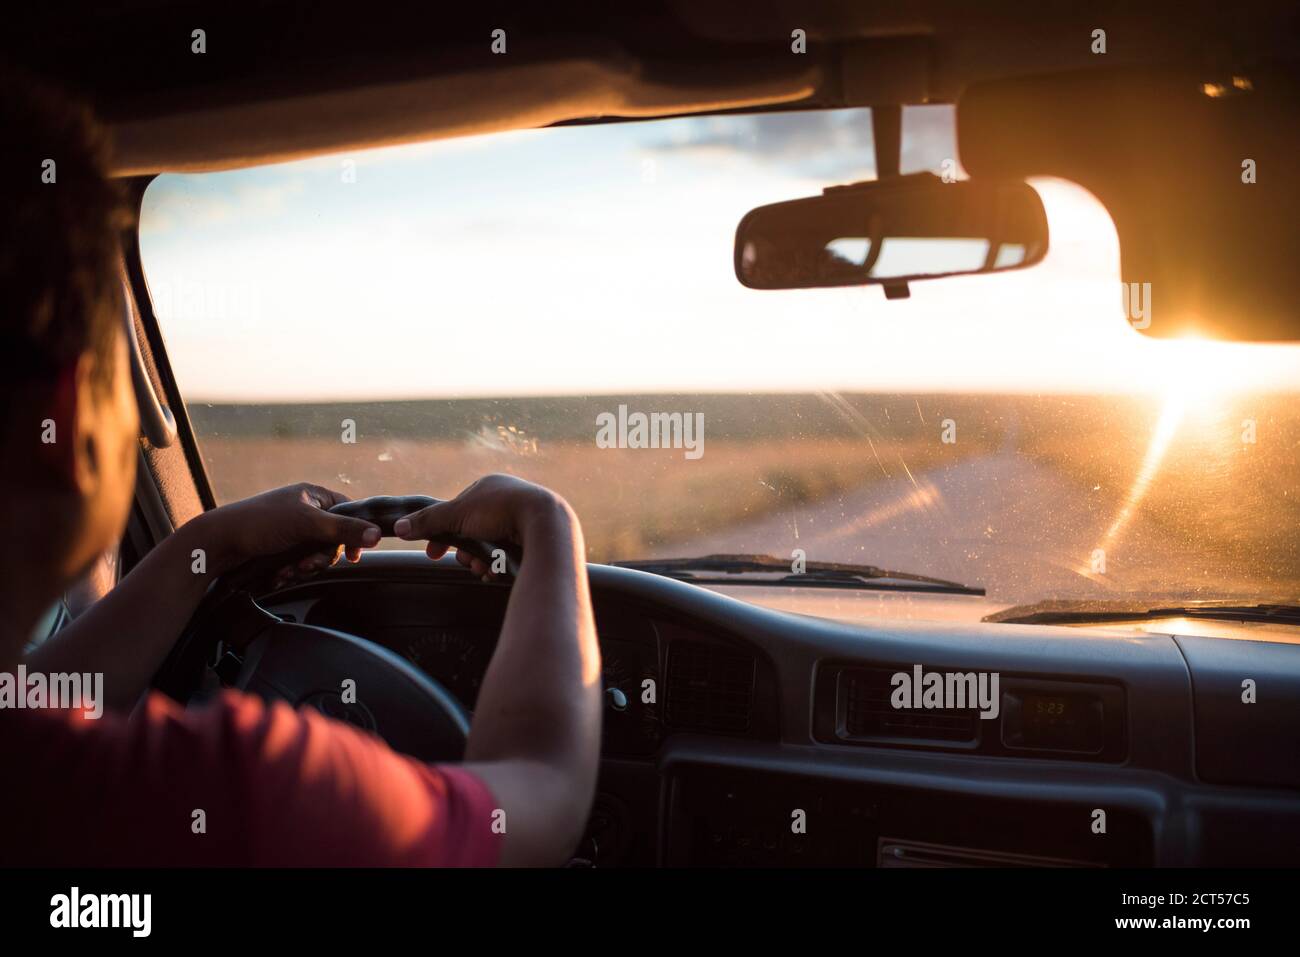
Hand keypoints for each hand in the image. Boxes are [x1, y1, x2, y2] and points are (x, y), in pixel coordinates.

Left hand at [187, 483, 380, 583]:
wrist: (218, 543)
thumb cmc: (259, 523)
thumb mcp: (306, 523)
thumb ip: (343, 529)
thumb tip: (377, 534)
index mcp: (314, 496)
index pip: (349, 512)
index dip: (354, 533)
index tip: (354, 554)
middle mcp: (305, 511)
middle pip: (334, 539)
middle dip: (321, 557)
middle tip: (308, 564)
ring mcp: (293, 531)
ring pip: (316, 555)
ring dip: (304, 567)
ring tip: (288, 570)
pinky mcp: (281, 548)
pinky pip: (300, 563)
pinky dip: (292, 572)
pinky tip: (280, 574)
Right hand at [393, 474, 570, 577]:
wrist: (545, 523)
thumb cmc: (501, 510)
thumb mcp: (457, 514)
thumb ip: (428, 521)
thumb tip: (398, 527)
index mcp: (489, 487)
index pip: (458, 512)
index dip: (443, 534)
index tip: (433, 554)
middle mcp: (507, 500)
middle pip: (473, 533)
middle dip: (465, 552)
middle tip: (465, 563)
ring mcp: (522, 519)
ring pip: (490, 547)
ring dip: (480, 561)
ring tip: (483, 568)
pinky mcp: (533, 538)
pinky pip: (508, 556)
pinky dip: (498, 565)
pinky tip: (495, 572)